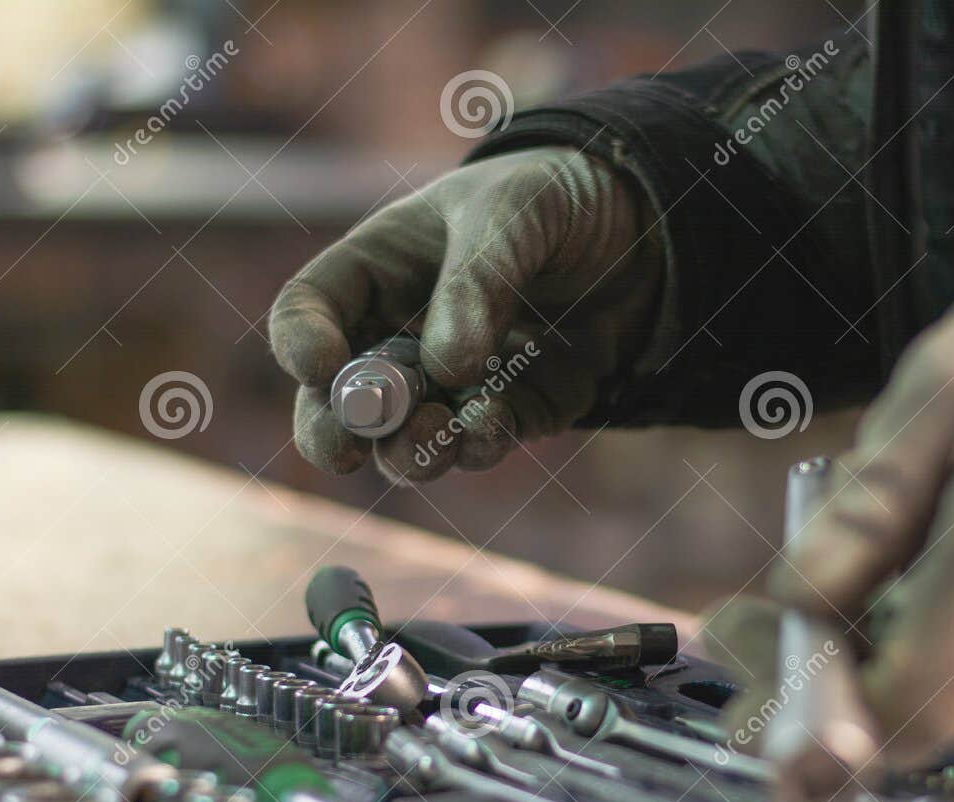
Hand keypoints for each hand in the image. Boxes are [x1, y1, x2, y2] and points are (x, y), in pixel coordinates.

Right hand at [268, 147, 662, 482]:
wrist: (651, 230)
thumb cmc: (560, 198)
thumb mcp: (515, 212)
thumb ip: (477, 282)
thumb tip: (446, 370)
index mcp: (380, 266)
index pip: (311, 311)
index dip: (302, 344)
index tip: (323, 368)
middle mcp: (405, 331)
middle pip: (340, 400)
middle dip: (335, 430)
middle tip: (344, 451)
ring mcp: (457, 382)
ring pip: (406, 440)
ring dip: (409, 451)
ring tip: (430, 437)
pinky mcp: (512, 412)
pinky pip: (480, 442)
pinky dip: (479, 442)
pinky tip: (489, 422)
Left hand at [711, 276, 953, 801]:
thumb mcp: (937, 394)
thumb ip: (866, 508)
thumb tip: (790, 603)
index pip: (907, 699)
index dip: (811, 709)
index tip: (742, 640)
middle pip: (910, 714)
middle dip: (809, 693)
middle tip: (735, 634)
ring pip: (931, 687)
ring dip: (846, 660)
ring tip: (783, 599)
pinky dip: (893, 636)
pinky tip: (859, 581)